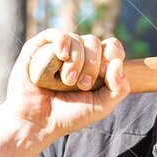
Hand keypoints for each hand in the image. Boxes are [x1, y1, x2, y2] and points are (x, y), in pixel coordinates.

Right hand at [2, 29, 129, 143]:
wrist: (38, 122)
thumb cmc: (69, 115)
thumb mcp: (101, 107)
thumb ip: (118, 89)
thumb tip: (118, 62)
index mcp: (95, 65)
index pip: (112, 46)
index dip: (114, 53)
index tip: (106, 72)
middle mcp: (78, 54)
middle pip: (94, 42)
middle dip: (92, 65)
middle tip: (82, 85)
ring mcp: (58, 50)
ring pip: (76, 39)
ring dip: (75, 62)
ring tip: (66, 82)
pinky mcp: (38, 48)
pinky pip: (55, 34)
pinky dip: (62, 42)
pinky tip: (62, 56)